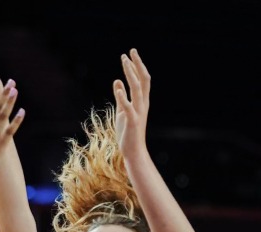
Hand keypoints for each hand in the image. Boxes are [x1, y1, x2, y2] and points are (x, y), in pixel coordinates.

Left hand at [113, 48, 150, 163]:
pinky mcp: (132, 121)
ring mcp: (139, 112)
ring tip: (124, 61)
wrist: (133, 151)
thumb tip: (117, 81)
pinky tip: (117, 84)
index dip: (137, 66)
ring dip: (130, 73)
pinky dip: (122, 95)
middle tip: (130, 51)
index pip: (142, 80)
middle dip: (137, 65)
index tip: (130, 54)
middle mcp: (143, 104)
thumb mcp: (122, 111)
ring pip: (137, 88)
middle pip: (143, 80)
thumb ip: (120, 97)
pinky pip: (128, 106)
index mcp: (141, 101)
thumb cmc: (128, 132)